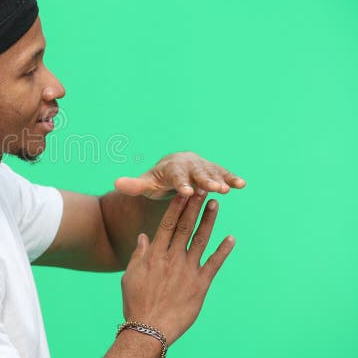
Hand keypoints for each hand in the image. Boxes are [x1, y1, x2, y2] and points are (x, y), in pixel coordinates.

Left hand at [114, 151, 245, 199]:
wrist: (174, 166)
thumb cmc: (159, 179)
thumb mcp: (146, 183)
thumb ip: (134, 185)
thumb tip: (116, 183)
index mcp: (171, 169)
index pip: (176, 177)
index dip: (182, 184)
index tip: (187, 193)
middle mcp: (188, 165)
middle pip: (197, 173)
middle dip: (205, 181)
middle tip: (214, 189)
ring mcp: (202, 166)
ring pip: (212, 173)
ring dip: (220, 180)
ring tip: (228, 189)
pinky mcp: (213, 170)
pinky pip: (223, 174)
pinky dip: (231, 178)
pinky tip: (242, 184)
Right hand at [121, 190, 234, 345]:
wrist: (149, 327)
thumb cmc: (137, 302)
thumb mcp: (131, 275)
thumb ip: (139, 254)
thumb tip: (143, 236)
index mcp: (155, 254)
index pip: (167, 224)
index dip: (176, 206)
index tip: (183, 191)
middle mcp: (172, 258)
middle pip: (185, 226)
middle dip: (194, 206)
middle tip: (203, 188)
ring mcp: (188, 270)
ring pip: (200, 239)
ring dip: (209, 220)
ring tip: (216, 204)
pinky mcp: (200, 285)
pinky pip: (214, 264)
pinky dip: (223, 250)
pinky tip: (231, 238)